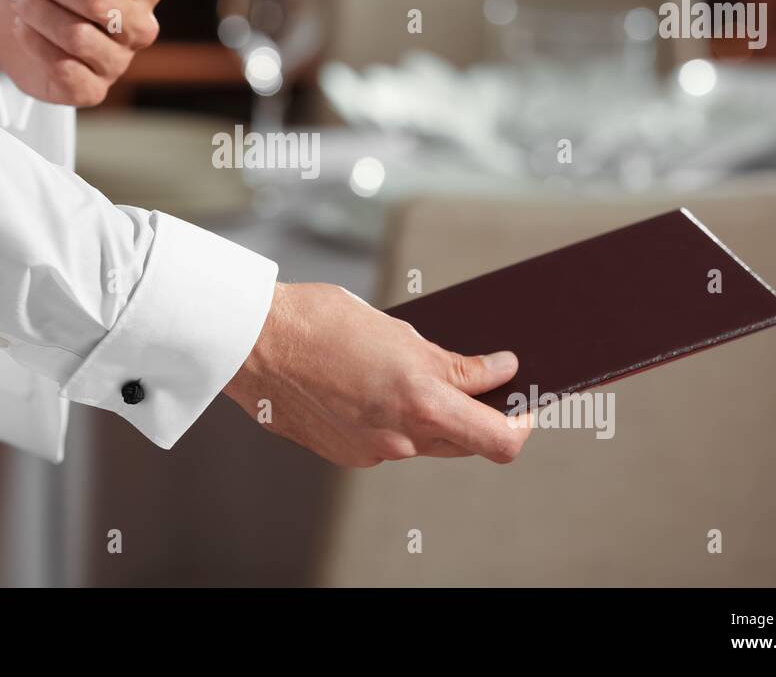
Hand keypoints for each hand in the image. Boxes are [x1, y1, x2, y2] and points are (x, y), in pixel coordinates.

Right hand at [223, 283, 532, 466]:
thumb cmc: (319, 322)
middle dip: (476, 412)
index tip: (523, 398)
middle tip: (479, 378)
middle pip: (466, 441)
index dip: (521, 422)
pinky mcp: (345, 454)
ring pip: (426, 440)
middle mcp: (400, 438)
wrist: (252, 342)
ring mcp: (371, 452)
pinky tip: (372, 386)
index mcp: (419, 402)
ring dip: (432, 414)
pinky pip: (389, 442)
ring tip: (410, 372)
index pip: (499, 439)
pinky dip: (394, 419)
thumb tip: (500, 371)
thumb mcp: (399, 332)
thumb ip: (454, 364)